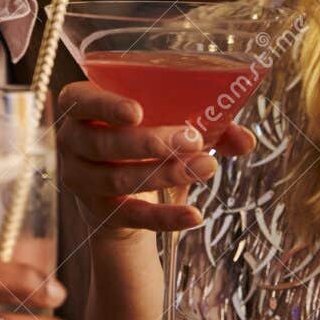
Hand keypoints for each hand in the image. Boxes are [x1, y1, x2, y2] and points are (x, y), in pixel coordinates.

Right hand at [54, 80, 255, 240]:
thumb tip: (246, 140)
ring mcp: (81, 180)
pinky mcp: (101, 212)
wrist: (123, 194)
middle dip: (152, 143)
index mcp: (81, 106)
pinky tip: (195, 215)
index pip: (81, 100)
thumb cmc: (146, 139)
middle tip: (194, 139)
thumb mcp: (166, 122)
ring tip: (208, 166)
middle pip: (106, 144)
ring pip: (120, 179)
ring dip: (166, 174)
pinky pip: (133, 216)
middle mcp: (72, 142)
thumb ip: (208, 124)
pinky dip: (165, 219)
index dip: (106, 106)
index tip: (138, 112)